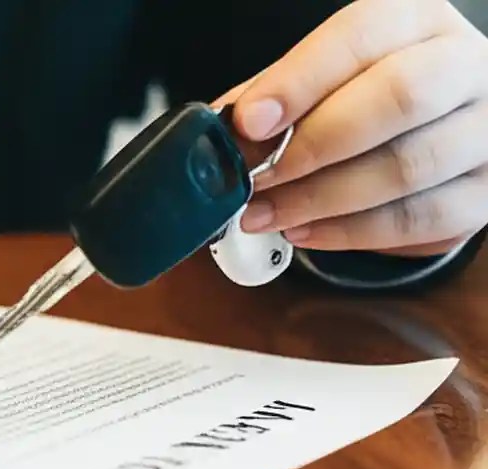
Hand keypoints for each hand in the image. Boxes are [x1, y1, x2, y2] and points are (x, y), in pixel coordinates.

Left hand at [226, 0, 487, 256]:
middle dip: (313, 146)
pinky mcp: (487, 192)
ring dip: (321, 200)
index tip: (248, 121)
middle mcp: (465, 65)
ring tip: (264, 214)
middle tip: (256, 179)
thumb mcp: (326, 78)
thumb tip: (220, 135)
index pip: (361, 36)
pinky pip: (420, 220)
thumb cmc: (369, 95)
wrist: (445, 125)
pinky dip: (351, 233)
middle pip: (398, 99)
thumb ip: (275, 99)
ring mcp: (486, 130)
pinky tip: (304, 232)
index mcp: (416, 20)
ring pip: (408, 167)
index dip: (300, 80)